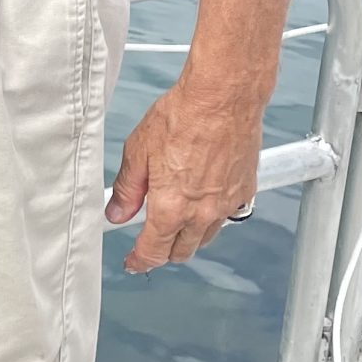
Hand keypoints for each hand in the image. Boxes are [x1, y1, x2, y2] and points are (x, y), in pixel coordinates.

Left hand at [104, 80, 262, 272]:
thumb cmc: (183, 116)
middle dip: (164, 251)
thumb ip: (127, 188)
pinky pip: (226, 216)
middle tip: (151, 243)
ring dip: (189, 237)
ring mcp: (227, 204)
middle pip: (182, 251)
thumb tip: (117, 212)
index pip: (154, 251)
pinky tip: (202, 201)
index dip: (140, 261)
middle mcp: (202, 213)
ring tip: (175, 221)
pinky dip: (211, 217)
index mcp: (172, 208)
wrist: (223, 98)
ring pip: (206, 237)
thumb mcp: (138, 151)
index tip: (133, 262)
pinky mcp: (244, 191)